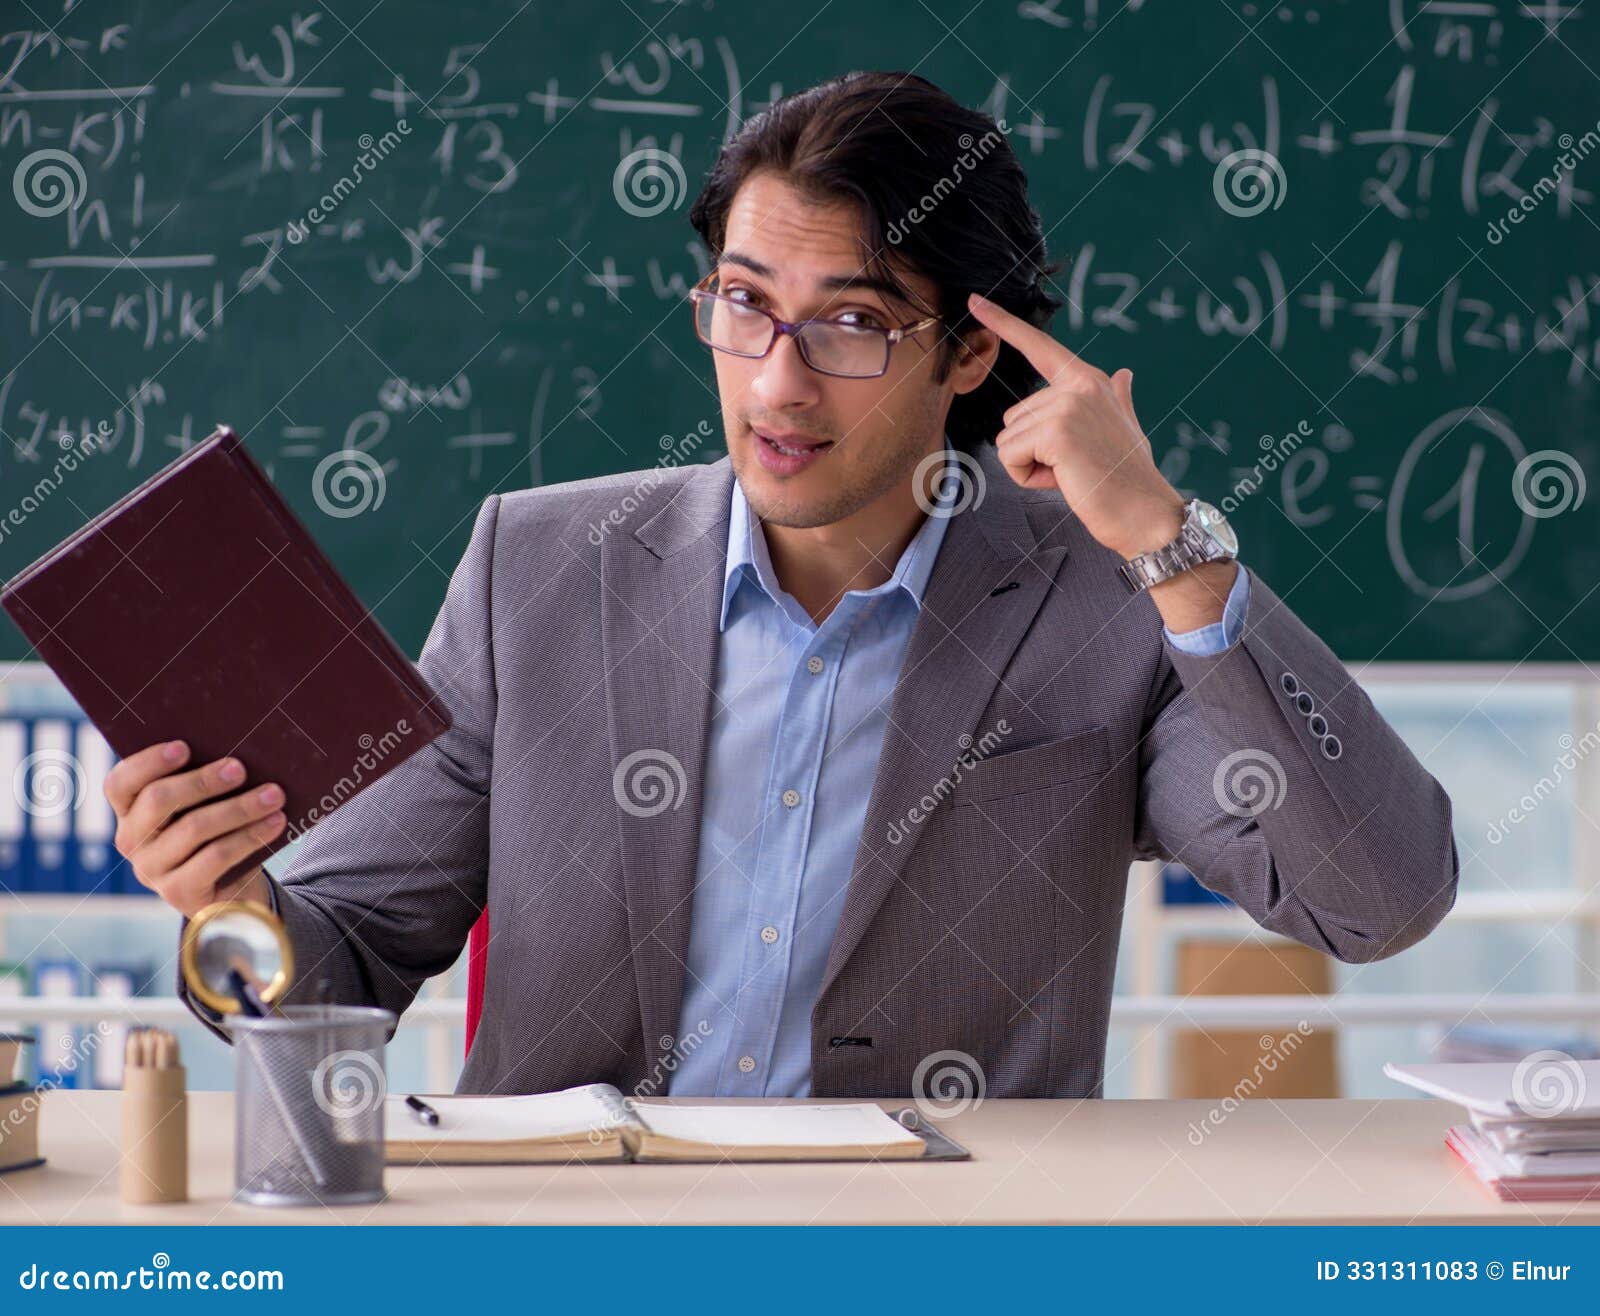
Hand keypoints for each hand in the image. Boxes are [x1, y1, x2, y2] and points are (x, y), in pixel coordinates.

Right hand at [106, 741, 281, 917]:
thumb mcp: (205, 805)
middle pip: (158, 801)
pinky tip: (276, 822)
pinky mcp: (179, 893)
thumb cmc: (218, 832)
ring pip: (193, 828)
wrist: (233, 890)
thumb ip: (204, 782)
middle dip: (203, 781)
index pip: (119, 783)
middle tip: (240, 768)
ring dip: (239, 807)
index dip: (148, 762)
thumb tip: (235, 754)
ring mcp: (152, 870)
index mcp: (129, 811)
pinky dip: (250, 836)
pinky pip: (216, 857)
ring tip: (274, 795)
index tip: (184, 746)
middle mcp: (132, 841)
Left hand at [966, 292, 1183, 558]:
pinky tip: (1063, 481)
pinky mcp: (1056, 431)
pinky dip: (1027, 478)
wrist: (1146, 514)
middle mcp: (1078, 385)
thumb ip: (1118, 398)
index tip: (974, 301)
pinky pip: (1009, 457)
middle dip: (1032, 452)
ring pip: (1008, 440)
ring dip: (1030, 467)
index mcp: (1089, 381)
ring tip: (1073, 474)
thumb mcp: (1125, 428)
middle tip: (1074, 466)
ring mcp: (1067, 405)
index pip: (1040, 346)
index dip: (1004, 323)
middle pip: (1013, 418)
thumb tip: (1125, 374)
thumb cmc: (1130, 477)